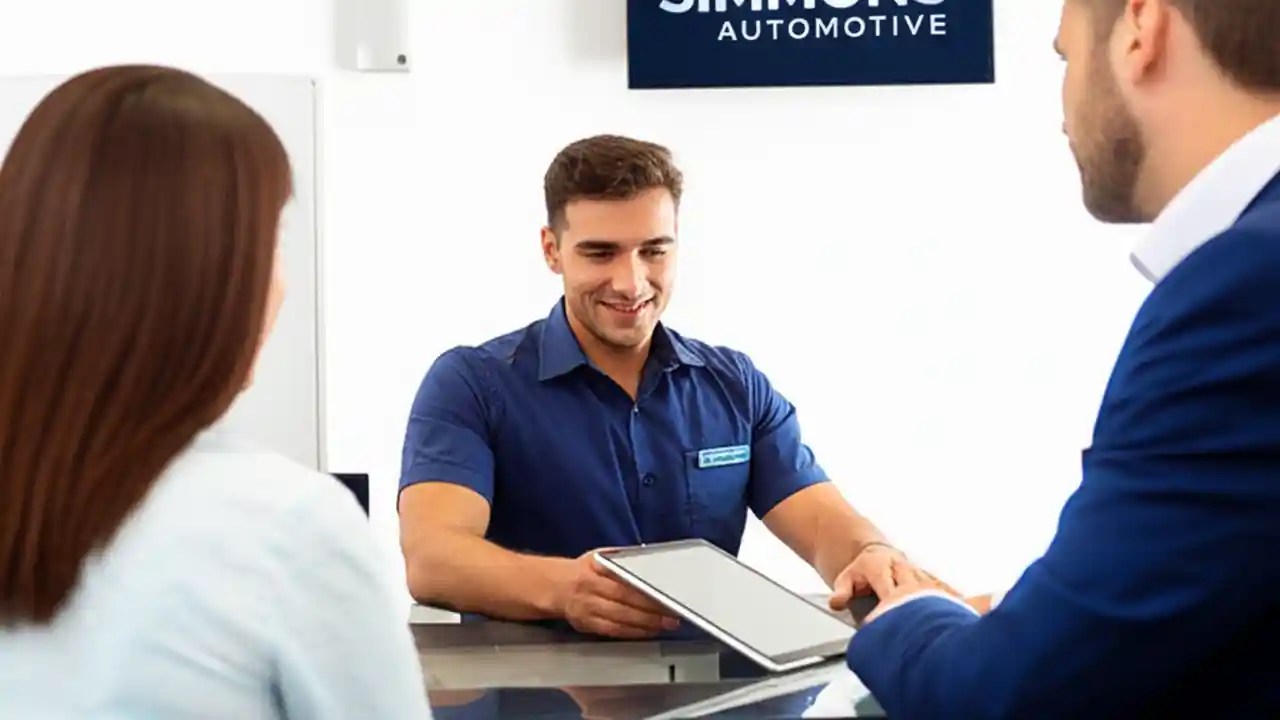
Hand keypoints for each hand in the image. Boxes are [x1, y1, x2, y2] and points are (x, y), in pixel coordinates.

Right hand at [557, 550, 679, 638]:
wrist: (555, 588)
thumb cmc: (581, 571)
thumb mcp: (598, 556)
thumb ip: (620, 557)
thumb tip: (646, 556)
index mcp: (594, 570)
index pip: (624, 581)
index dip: (645, 590)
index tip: (665, 594)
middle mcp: (590, 590)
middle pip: (624, 601)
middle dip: (651, 610)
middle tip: (672, 615)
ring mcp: (588, 610)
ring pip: (620, 619)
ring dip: (646, 624)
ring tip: (665, 624)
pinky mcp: (587, 625)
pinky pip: (613, 631)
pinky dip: (633, 633)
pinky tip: (648, 631)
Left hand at [829, 543, 982, 616]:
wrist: (873, 553)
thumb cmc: (860, 571)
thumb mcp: (845, 579)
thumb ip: (841, 591)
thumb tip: (836, 603)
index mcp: (879, 567)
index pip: (888, 586)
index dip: (893, 603)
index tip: (898, 619)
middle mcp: (901, 567)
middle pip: (915, 586)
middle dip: (924, 603)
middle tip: (935, 623)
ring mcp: (916, 572)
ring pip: (932, 586)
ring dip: (945, 600)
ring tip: (959, 617)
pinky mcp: (927, 578)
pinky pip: (944, 588)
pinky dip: (956, 598)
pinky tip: (969, 609)